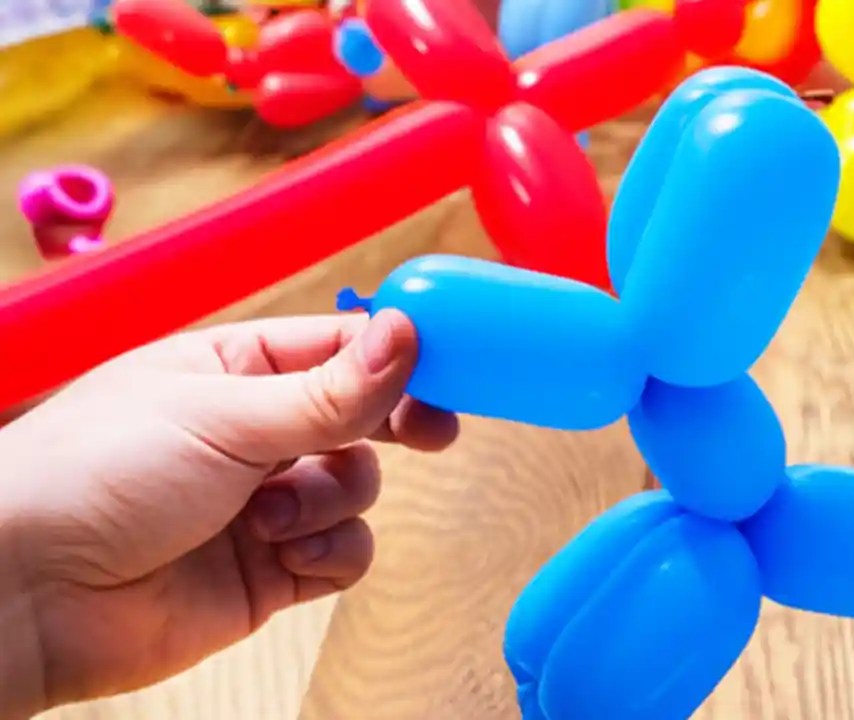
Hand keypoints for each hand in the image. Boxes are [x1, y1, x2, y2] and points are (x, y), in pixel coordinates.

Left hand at [0, 310, 456, 715]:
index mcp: (231, 371)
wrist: (27, 596)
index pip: (336, 346)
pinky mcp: (272, 571)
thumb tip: (406, 334)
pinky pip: (344, 553)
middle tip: (431, 431)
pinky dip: (329, 553)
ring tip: (271, 516)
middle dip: (393, 425)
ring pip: (358, 489)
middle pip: (361, 417)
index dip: (394, 352)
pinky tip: (284, 554)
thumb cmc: (93, 476)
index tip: (449, 359)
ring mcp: (265, 505)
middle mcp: (253, 435)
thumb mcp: (222, 415)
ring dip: (331, 500)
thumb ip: (328, 390)